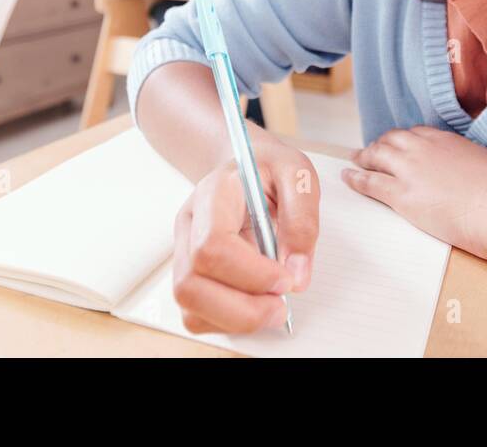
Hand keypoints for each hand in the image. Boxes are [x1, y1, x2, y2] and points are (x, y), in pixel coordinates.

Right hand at [172, 135, 318, 333]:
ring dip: (234, 319)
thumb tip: (297, 273)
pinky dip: (227, 321)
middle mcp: (190, 225)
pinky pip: (195, 313)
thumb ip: (302, 219)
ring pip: (188, 303)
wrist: (244, 164)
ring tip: (271, 308)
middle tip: (280, 307)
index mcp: (213, 194)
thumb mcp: (297, 175)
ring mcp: (184, 251)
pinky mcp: (190, 273)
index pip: (211, 244)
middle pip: (190, 283)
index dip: (250, 272)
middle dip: (240, 309)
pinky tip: (253, 305)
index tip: (286, 279)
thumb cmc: (267, 169)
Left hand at [342, 126, 486, 261]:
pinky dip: (355, 178)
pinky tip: (347, 176)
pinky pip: (370, 183)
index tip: (397, 144)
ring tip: (354, 160)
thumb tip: (472, 176)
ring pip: (376, 158)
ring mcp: (410, 171)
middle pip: (391, 141)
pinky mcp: (402, 196)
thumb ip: (470, 166)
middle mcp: (423, 149)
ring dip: (363, 158)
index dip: (402, 139)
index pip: (414, 133)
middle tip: (370, 151)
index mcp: (445, 139)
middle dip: (379, 146)